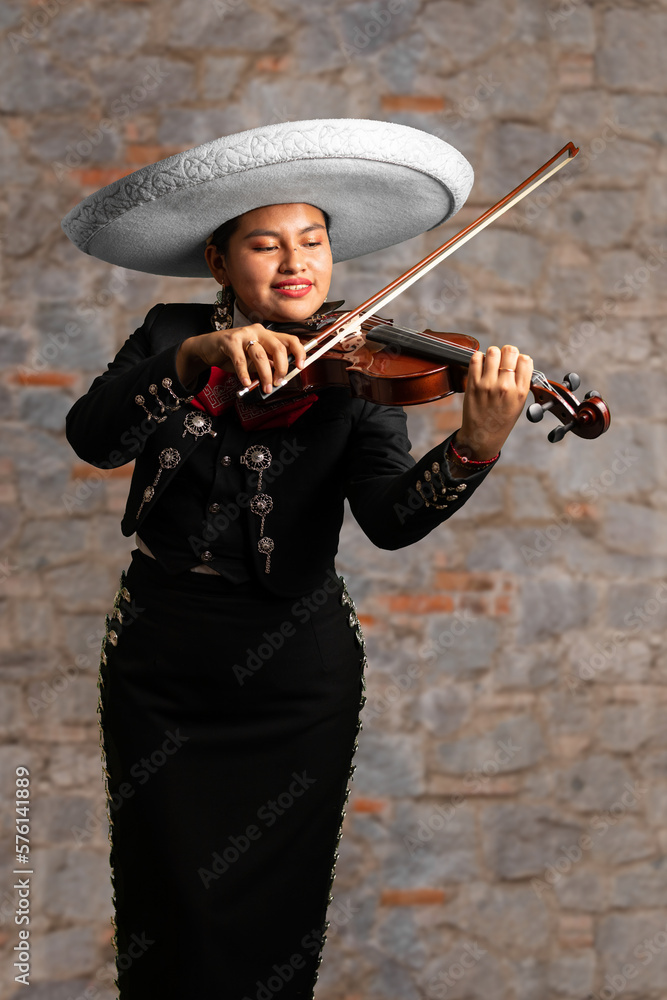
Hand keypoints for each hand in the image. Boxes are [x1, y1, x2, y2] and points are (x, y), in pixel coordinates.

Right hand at [176, 325, 307, 394]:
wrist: (208, 348)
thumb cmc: (233, 354)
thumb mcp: (254, 360)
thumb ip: (267, 365)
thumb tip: (280, 377)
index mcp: (268, 335)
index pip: (290, 340)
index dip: (299, 352)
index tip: (300, 366)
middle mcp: (258, 332)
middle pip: (278, 347)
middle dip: (281, 368)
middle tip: (278, 382)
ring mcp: (243, 334)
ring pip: (260, 356)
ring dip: (265, 375)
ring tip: (264, 387)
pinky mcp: (229, 341)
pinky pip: (240, 360)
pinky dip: (244, 373)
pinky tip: (245, 382)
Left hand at [455, 344, 532, 460]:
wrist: (483, 435)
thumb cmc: (501, 419)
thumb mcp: (519, 403)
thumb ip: (521, 382)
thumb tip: (518, 361)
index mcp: (520, 391)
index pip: (525, 360)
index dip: (519, 359)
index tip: (515, 364)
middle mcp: (505, 386)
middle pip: (510, 351)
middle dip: (506, 353)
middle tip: (502, 361)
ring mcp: (488, 384)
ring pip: (492, 351)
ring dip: (492, 354)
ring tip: (491, 362)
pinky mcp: (473, 384)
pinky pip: (476, 358)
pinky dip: (478, 357)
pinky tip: (480, 365)